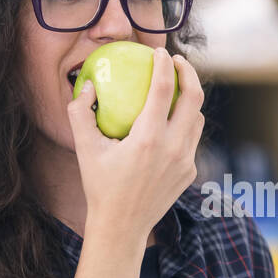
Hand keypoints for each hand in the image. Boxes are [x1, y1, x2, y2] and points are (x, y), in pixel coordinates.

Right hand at [68, 46, 203, 243]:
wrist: (122, 227)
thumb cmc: (100, 186)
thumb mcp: (84, 148)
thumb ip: (80, 113)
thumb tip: (89, 85)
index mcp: (148, 139)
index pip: (165, 89)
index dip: (164, 64)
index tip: (159, 51)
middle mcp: (173, 148)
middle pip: (194, 98)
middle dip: (189, 72)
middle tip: (177, 61)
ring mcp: (186, 161)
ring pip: (197, 119)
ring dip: (189, 99)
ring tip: (175, 88)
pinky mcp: (190, 172)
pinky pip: (192, 139)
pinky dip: (184, 124)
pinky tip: (170, 120)